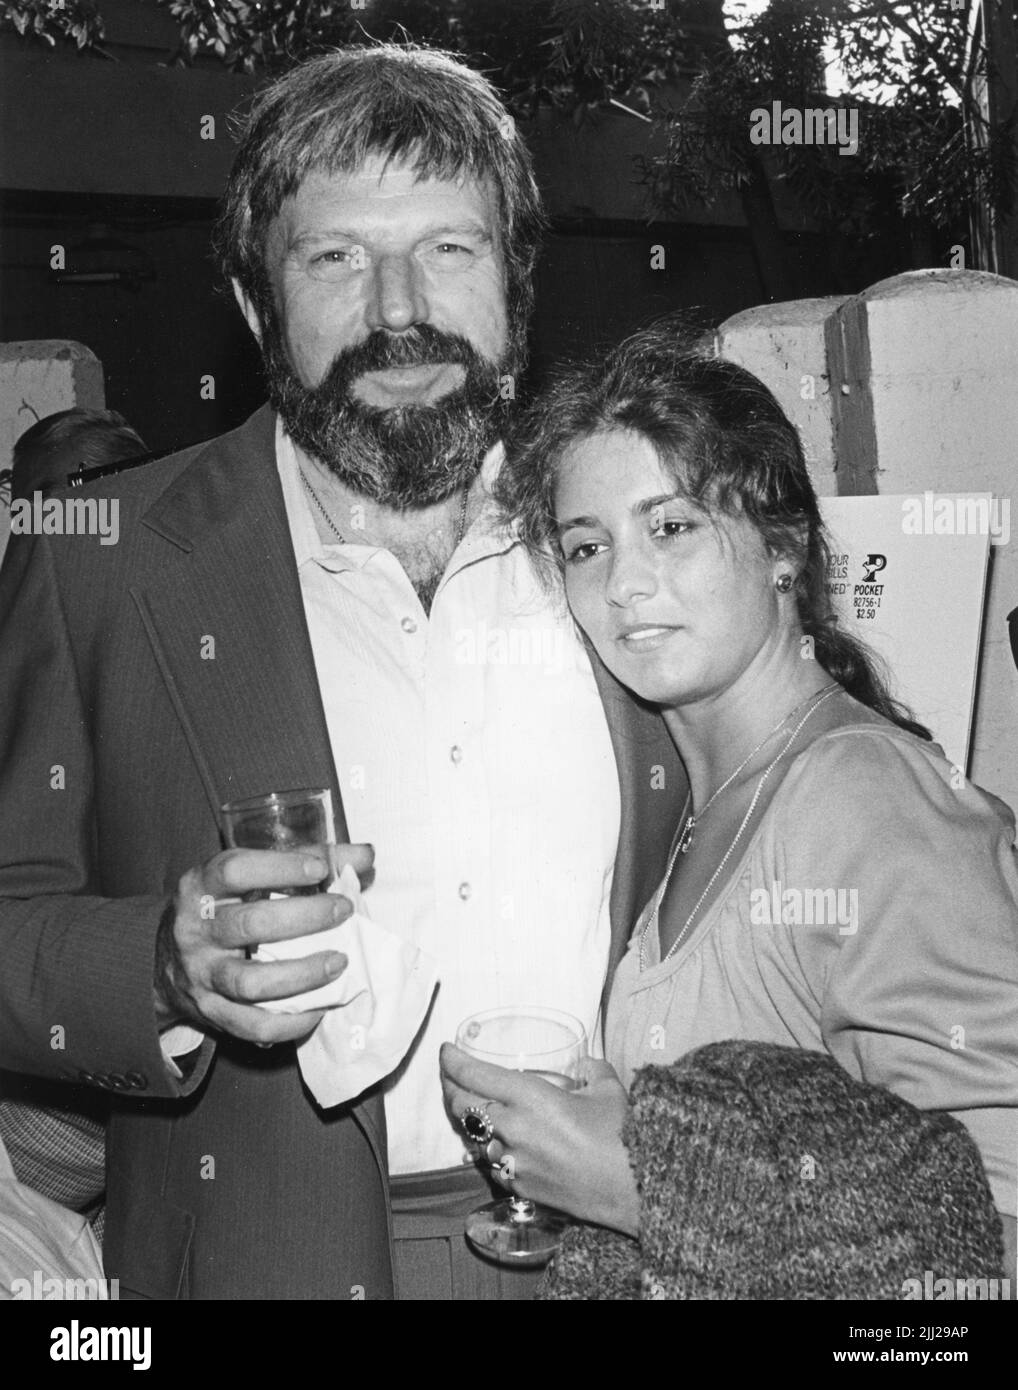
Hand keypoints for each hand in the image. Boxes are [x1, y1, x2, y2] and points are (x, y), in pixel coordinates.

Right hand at [154, 843, 373, 1045]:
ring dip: (302, 974)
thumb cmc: (223, 908)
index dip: (280, 867)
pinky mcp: (212, 1013)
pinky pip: (252, 1025)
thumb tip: (365, 855)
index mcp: (201, 887)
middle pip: (249, 925)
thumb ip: (303, 862)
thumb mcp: (247, 877)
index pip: (234, 871)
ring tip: (339, 962)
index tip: (320, 868)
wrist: (166, 961)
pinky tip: (319, 1007)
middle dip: (304, 918)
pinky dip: (290, 1022)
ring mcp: (202, 975)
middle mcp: (196, 930)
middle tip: (343, 911)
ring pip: (249, 982)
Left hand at [440, 1043, 638, 1236]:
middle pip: (462, 1106)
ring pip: (474, 1137)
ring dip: (470, 1121)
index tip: (445, 1052)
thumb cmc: (622, 1136)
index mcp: (530, 1097)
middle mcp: (514, 1128)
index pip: (475, 1075)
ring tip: (473, 1109)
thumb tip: (586, 1064)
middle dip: (450, 1087)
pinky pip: (492, 1164)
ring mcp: (513, 1161)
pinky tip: (498, 1143)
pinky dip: (490, 1149)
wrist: (632, 1190)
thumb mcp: (609, 1090)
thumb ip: (593, 1070)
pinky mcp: (519, 1187)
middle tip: (449, 1076)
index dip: (453, 1062)